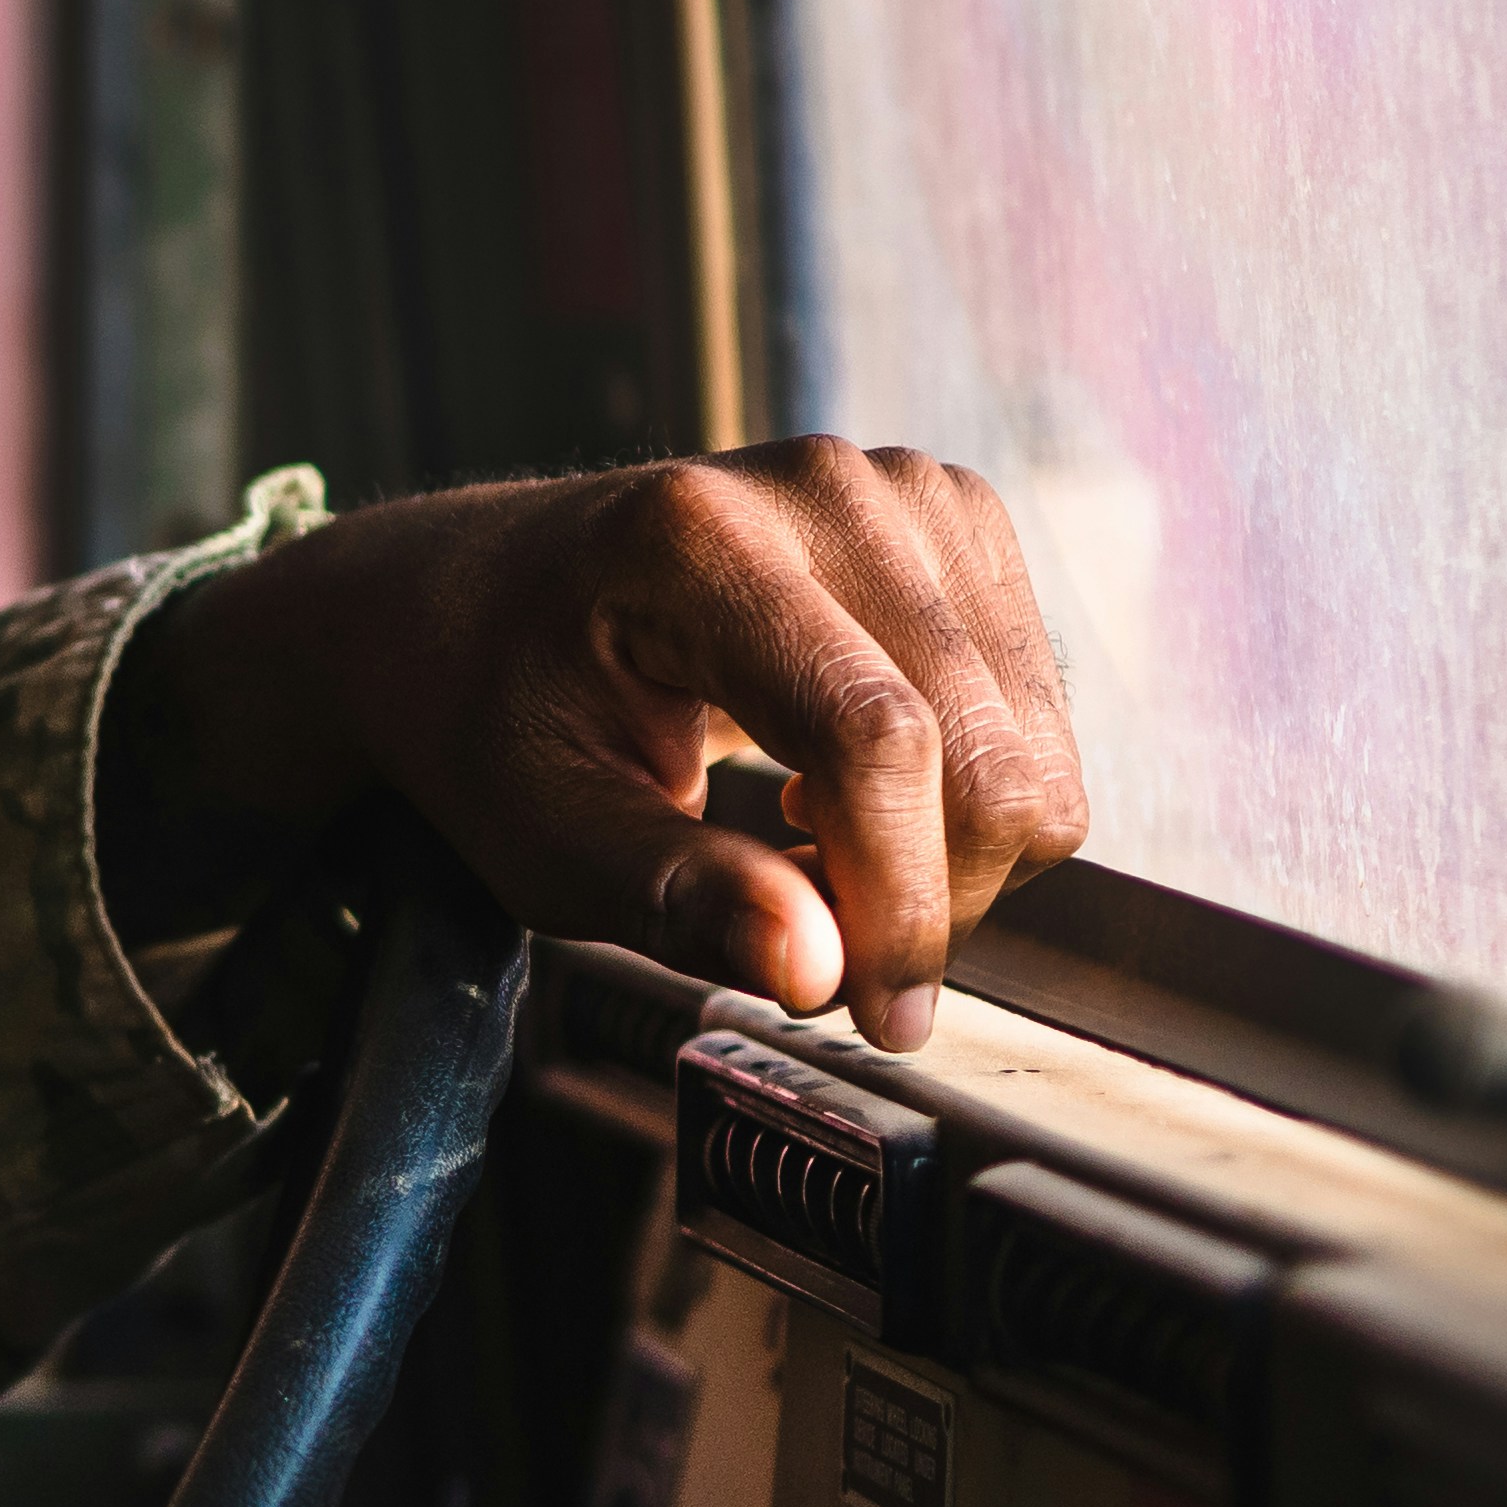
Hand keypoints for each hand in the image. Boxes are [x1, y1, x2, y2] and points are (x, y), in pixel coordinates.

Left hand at [99, 446, 1093, 1048]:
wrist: (471, 598)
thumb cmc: (492, 718)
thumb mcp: (541, 833)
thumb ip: (677, 898)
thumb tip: (818, 972)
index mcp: (697, 540)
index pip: (878, 735)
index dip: (902, 901)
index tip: (878, 1017)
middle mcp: (826, 488)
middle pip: (983, 751)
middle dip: (929, 898)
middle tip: (821, 948)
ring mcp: (905, 491)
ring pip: (1031, 747)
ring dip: (952, 853)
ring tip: (811, 852)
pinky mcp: (955, 522)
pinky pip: (1035, 715)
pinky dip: (966, 794)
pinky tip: (846, 787)